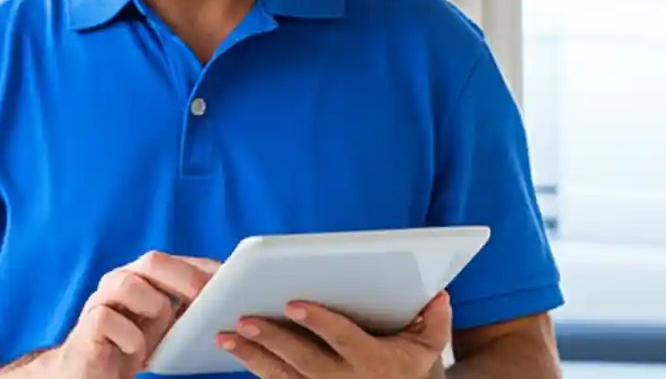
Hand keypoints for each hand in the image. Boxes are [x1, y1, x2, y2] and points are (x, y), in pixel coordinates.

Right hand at [43, 251, 219, 378]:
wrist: (93, 374)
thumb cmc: (133, 346)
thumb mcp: (166, 327)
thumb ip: (188, 308)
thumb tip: (229, 302)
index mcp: (143, 275)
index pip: (179, 260)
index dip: (205, 269)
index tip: (232, 283)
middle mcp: (121, 278)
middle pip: (153, 261)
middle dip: (186, 278)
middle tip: (207, 300)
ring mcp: (101, 298)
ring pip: (129, 284)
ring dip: (153, 308)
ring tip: (160, 333)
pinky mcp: (88, 324)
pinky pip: (109, 320)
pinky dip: (130, 339)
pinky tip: (135, 351)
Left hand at [217, 291, 451, 378]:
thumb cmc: (410, 372)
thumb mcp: (429, 349)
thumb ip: (435, 322)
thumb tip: (439, 294)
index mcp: (375, 362)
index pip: (344, 340)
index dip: (319, 322)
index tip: (293, 304)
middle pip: (304, 361)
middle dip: (273, 340)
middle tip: (244, 319)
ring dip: (253, 357)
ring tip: (226, 336)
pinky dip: (258, 372)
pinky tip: (237, 354)